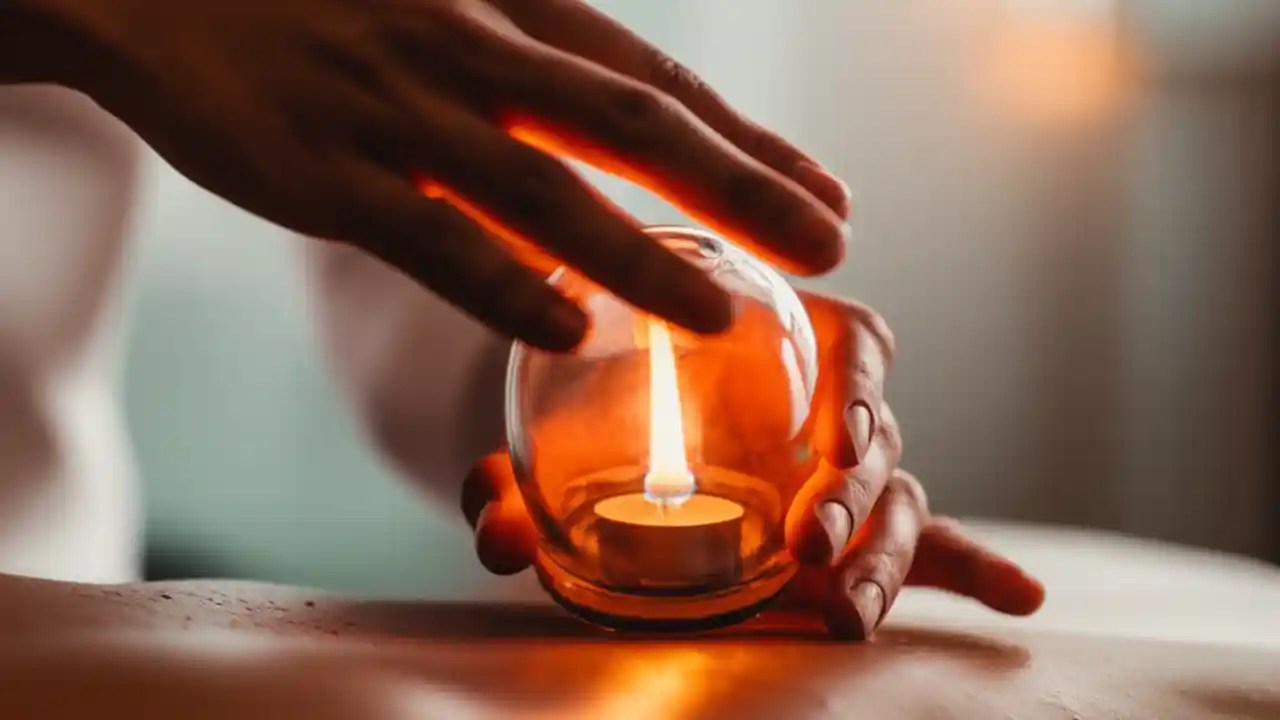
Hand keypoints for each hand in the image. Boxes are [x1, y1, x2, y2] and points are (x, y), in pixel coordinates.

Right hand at [25, 0, 847, 349]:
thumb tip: (608, 119)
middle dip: (742, 192)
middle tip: (833, 248)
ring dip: (638, 253)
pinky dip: (497, 284)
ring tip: (718, 315)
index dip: (749, 142)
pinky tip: (562, 329)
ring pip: (543, 188)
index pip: (656, 83)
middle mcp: (471, 53)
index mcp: (507, 8)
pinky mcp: (325, 174)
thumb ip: (524, 56)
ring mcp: (399, 113)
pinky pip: (426, 236)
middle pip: (633, 128)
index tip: (825, 192)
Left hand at [461, 291, 1043, 637]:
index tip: (851, 426)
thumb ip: (519, 493)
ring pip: (903, 506)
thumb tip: (499, 535)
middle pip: (879, 445)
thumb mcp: (553, 461)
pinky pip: (934, 548)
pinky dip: (977, 570)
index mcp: (781, 359)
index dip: (864, 382)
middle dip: (853, 498)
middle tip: (813, 546)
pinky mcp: (859, 538)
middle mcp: (829, 414)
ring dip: (883, 558)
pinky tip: (1024, 599)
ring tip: (848, 612)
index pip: (857, 348)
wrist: (612, 458)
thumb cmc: (595, 432)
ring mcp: (852, 479)